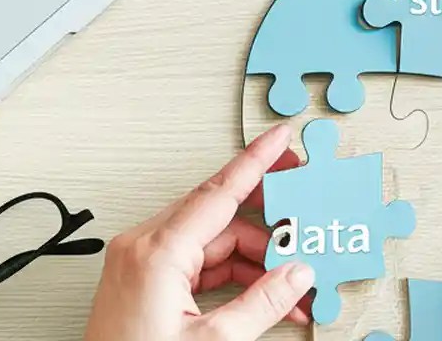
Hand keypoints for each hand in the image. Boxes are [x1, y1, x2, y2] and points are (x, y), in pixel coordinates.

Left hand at [84, 125, 313, 340]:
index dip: (255, 161)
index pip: (218, 192)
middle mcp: (142, 248)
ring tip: (291, 282)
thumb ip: (263, 302)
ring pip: (211, 242)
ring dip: (253, 257)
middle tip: (301, 211)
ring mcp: (140, 264)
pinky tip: (262, 290)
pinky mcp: (143, 282)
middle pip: (218, 216)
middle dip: (266, 223)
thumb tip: (297, 274)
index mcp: (156, 252)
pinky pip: (196, 262)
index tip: (279, 139)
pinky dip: (230, 273)